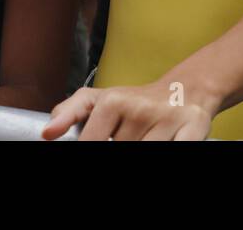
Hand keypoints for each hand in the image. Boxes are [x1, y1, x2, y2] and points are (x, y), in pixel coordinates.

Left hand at [43, 80, 215, 140]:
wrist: (187, 89)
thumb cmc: (138, 102)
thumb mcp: (100, 99)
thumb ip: (70, 112)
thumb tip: (48, 134)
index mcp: (113, 101)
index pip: (91, 144)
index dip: (93, 148)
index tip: (106, 142)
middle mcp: (140, 109)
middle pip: (121, 151)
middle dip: (124, 147)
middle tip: (131, 136)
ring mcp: (168, 119)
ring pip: (147, 153)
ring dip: (147, 149)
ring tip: (148, 138)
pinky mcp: (194, 128)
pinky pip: (177, 151)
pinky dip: (170, 147)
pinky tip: (167, 141)